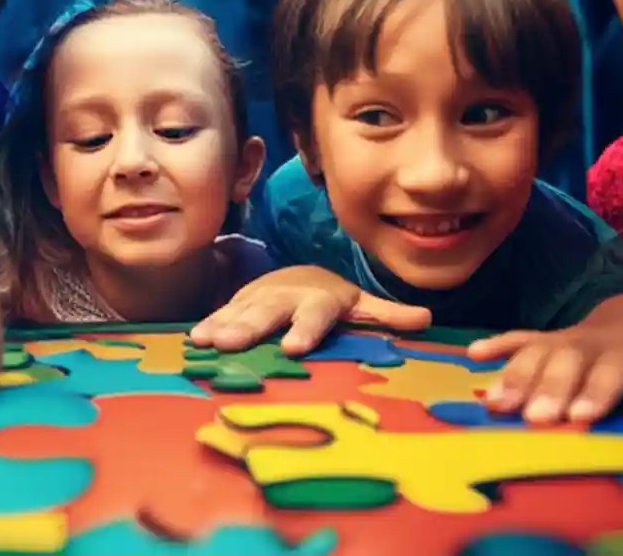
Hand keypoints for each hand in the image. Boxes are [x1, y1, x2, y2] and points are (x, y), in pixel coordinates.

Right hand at [189, 266, 431, 354]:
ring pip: (241, 312)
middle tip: (233, 344)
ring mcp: (260, 299)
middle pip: (269, 312)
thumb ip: (388, 314)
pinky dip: (209, 325)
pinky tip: (195, 340)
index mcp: (319, 300)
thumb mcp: (361, 304)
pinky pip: (223, 314)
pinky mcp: (239, 303)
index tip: (294, 348)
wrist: (297, 274)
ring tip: (207, 342)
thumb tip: (427, 319)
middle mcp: (287, 297)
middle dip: (250, 328)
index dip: (305, 330)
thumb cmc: (332, 299)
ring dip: (223, 326)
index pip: (314, 314)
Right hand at [468, 294, 622, 423]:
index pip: (616, 368)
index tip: (582, 416)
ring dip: (514, 377)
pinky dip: (496, 345)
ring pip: (537, 353)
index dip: (600, 390)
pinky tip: (473, 356)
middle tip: (536, 419)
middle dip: (550, 389)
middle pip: (568, 361)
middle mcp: (595, 339)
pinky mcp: (546, 339)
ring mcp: (566, 338)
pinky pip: (518, 338)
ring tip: (495, 405)